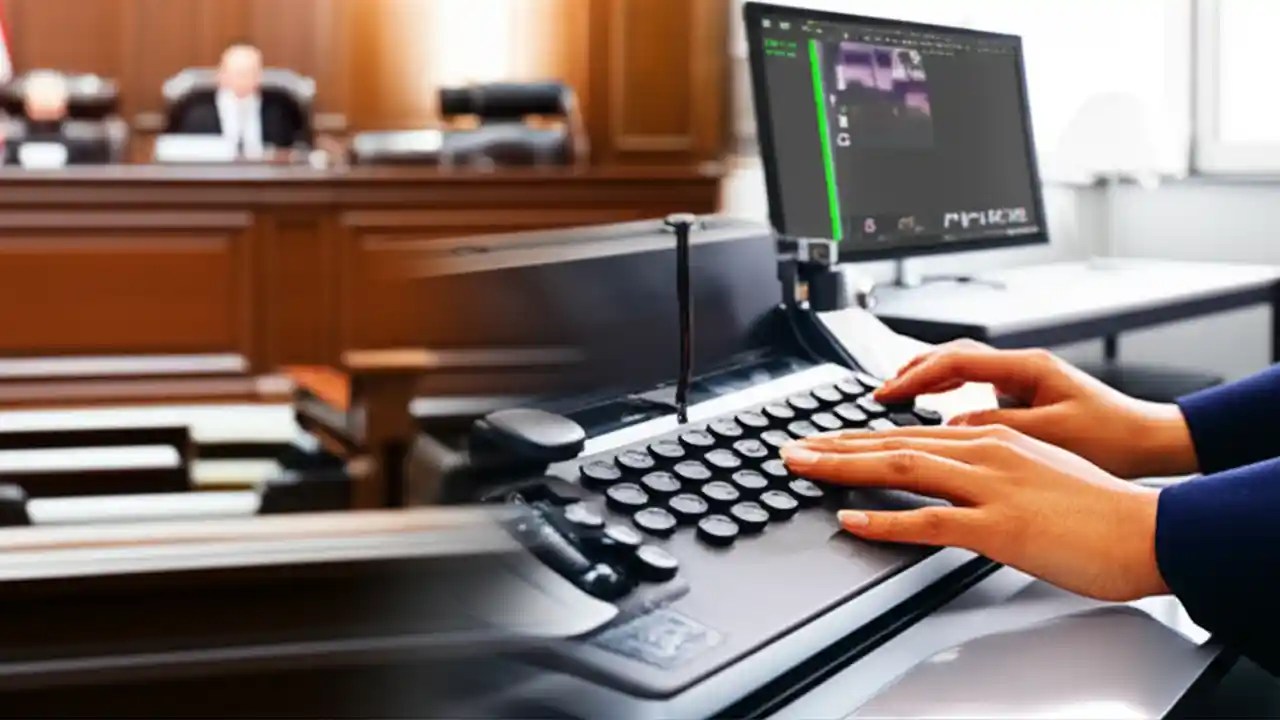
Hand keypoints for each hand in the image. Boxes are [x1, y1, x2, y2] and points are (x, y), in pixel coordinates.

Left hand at [782, 425, 1169, 601]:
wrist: (1147, 528)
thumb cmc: (1095, 507)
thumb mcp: (1034, 473)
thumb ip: (990, 470)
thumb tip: (953, 478)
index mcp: (991, 438)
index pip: (909, 432)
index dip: (858, 437)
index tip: (822, 442)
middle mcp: (984, 451)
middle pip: (894, 442)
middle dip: (835, 446)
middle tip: (791, 450)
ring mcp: (990, 486)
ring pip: (901, 467)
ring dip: (844, 468)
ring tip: (802, 469)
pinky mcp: (998, 526)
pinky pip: (928, 521)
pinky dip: (883, 522)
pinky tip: (850, 521)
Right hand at [874, 340, 1196, 478]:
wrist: (1152, 442)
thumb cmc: (1113, 439)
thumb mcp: (1051, 435)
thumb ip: (997, 426)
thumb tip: (952, 423)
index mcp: (1026, 367)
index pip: (953, 361)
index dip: (913, 377)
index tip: (885, 395)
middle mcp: (1021, 366)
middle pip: (950, 357)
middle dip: (909, 373)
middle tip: (878, 395)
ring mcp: (1023, 378)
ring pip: (960, 367)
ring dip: (925, 380)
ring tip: (895, 396)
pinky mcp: (1026, 395)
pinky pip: (974, 384)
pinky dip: (947, 392)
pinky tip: (935, 409)